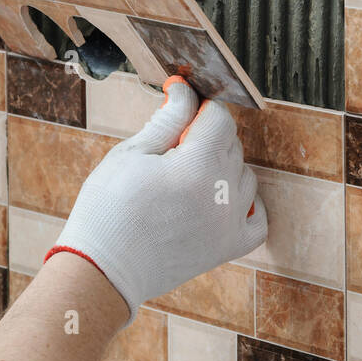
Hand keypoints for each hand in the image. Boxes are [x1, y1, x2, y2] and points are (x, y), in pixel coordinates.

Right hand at [47, 77, 267, 323]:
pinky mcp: (229, 247)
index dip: (197, 108)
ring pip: (245, 175)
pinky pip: (259, 217)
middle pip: (231, 143)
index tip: (178, 112)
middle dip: (205, 137)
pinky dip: (246, 205)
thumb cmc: (109, 210)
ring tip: (184, 181)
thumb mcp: (131, 154)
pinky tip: (219, 200)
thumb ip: (168, 120)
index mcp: (198, 165)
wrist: (103, 270)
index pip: (218, 116)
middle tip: (170, 151)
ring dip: (222, 168)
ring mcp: (231, 223)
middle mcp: (223, 193)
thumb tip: (184, 90)